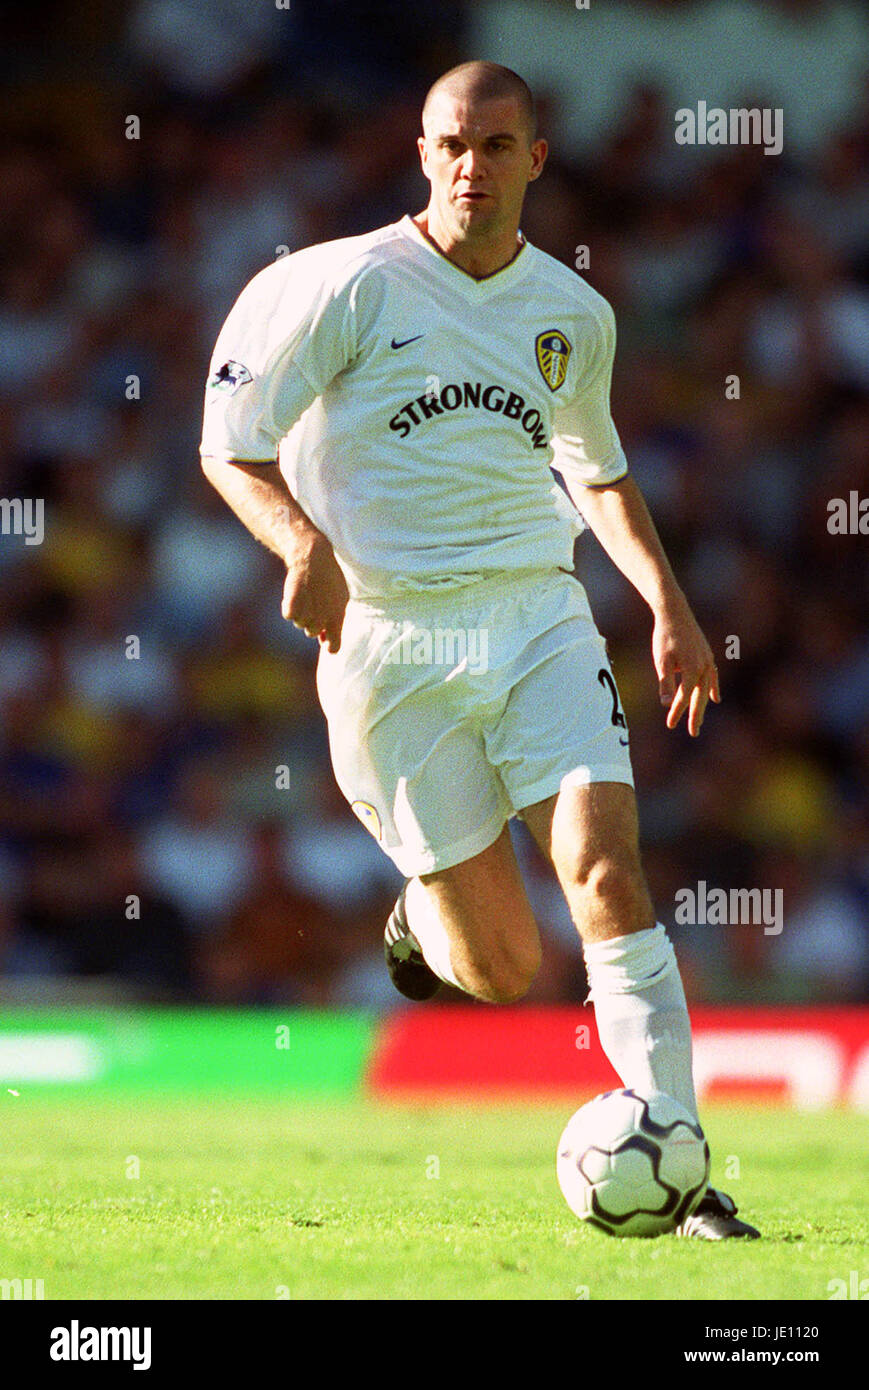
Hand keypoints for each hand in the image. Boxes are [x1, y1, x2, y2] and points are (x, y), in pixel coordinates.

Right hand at [281, 524, 348, 652]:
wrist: (313, 558)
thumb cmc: (329, 577)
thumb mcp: (341, 597)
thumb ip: (336, 619)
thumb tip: (326, 638)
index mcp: (337, 618)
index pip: (334, 647)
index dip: (329, 645)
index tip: (325, 641)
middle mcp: (322, 620)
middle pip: (311, 632)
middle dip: (312, 621)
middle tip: (314, 601)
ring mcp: (307, 614)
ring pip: (299, 623)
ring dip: (301, 611)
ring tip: (307, 593)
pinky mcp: (292, 607)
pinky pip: (289, 615)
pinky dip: (289, 605)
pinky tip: (295, 592)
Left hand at [652, 595, 719, 736]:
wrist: (675, 613)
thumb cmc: (665, 637)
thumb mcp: (661, 660)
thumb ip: (665, 682)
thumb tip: (666, 704)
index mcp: (692, 669)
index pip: (684, 697)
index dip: (677, 712)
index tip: (669, 725)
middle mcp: (704, 667)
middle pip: (699, 697)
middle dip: (696, 715)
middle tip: (693, 733)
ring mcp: (708, 661)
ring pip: (706, 688)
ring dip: (703, 705)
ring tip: (700, 721)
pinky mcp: (707, 655)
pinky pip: (713, 677)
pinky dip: (713, 688)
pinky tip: (715, 699)